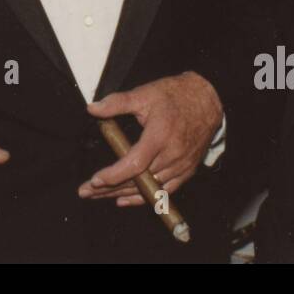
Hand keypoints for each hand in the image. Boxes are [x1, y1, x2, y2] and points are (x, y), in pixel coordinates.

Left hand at [78, 72, 221, 205]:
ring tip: (98, 195)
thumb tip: (93, 108)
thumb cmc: (176, 95)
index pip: (135, 164)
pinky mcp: (187, 170)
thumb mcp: (145, 93)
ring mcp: (181, 165)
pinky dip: (145, 198)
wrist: (208, 100)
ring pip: (149, 188)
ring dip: (122, 193)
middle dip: (109, 188)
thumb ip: (117, 102)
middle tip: (85, 192)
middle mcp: (172, 154)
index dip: (114, 175)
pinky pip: (165, 191)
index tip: (95, 180)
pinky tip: (125, 199)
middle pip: (138, 180)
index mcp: (160, 135)